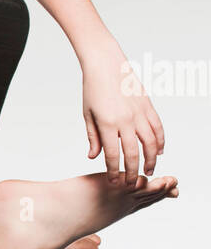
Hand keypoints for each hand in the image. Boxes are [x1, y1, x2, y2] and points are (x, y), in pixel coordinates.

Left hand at [82, 47, 165, 185]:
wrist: (106, 63)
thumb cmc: (93, 89)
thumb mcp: (87, 114)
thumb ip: (93, 137)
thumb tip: (94, 157)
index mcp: (107, 123)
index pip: (112, 154)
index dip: (114, 171)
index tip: (115, 182)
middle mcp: (126, 119)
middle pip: (133, 153)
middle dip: (133, 172)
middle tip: (132, 184)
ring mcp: (139, 112)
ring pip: (151, 142)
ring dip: (151, 160)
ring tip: (149, 171)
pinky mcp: (148, 105)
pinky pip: (158, 127)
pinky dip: (161, 141)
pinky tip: (160, 152)